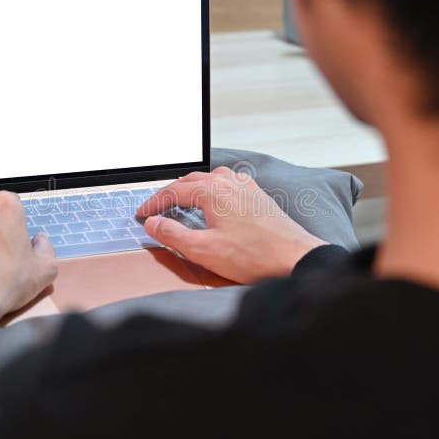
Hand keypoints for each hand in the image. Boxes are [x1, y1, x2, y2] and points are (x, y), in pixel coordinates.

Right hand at [136, 167, 327, 283]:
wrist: (295, 258)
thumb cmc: (254, 255)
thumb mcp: (204, 249)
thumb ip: (173, 234)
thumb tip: (153, 224)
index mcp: (213, 190)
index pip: (173, 191)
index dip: (154, 203)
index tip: (143, 214)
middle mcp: (229, 182)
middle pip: (190, 181)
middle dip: (169, 194)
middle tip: (155, 210)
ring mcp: (246, 187)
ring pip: (209, 179)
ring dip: (191, 189)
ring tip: (180, 204)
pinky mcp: (258, 196)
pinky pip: (227, 185)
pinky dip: (211, 191)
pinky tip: (212, 205)